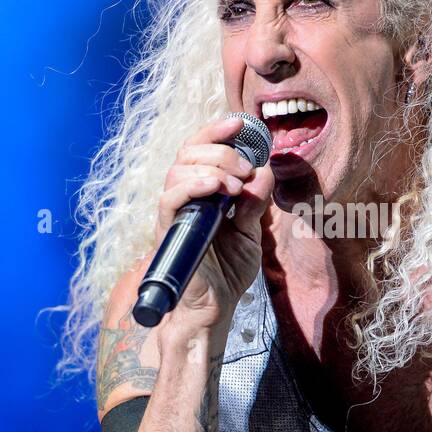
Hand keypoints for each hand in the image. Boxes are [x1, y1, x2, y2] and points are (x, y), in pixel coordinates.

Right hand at [153, 115, 273, 331]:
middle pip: (189, 152)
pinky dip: (194, 185)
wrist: (214, 308)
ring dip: (211, 167)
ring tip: (235, 183)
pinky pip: (171, 197)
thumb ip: (255, 203)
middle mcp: (184, 197)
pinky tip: (218, 188)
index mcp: (203, 192)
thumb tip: (263, 171)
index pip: (200, 149)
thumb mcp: (251, 232)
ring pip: (179, 169)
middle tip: (245, 168)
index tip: (240, 123)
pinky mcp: (168, 230)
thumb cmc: (228, 272)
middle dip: (221, 151)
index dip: (216, 131)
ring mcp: (174, 212)